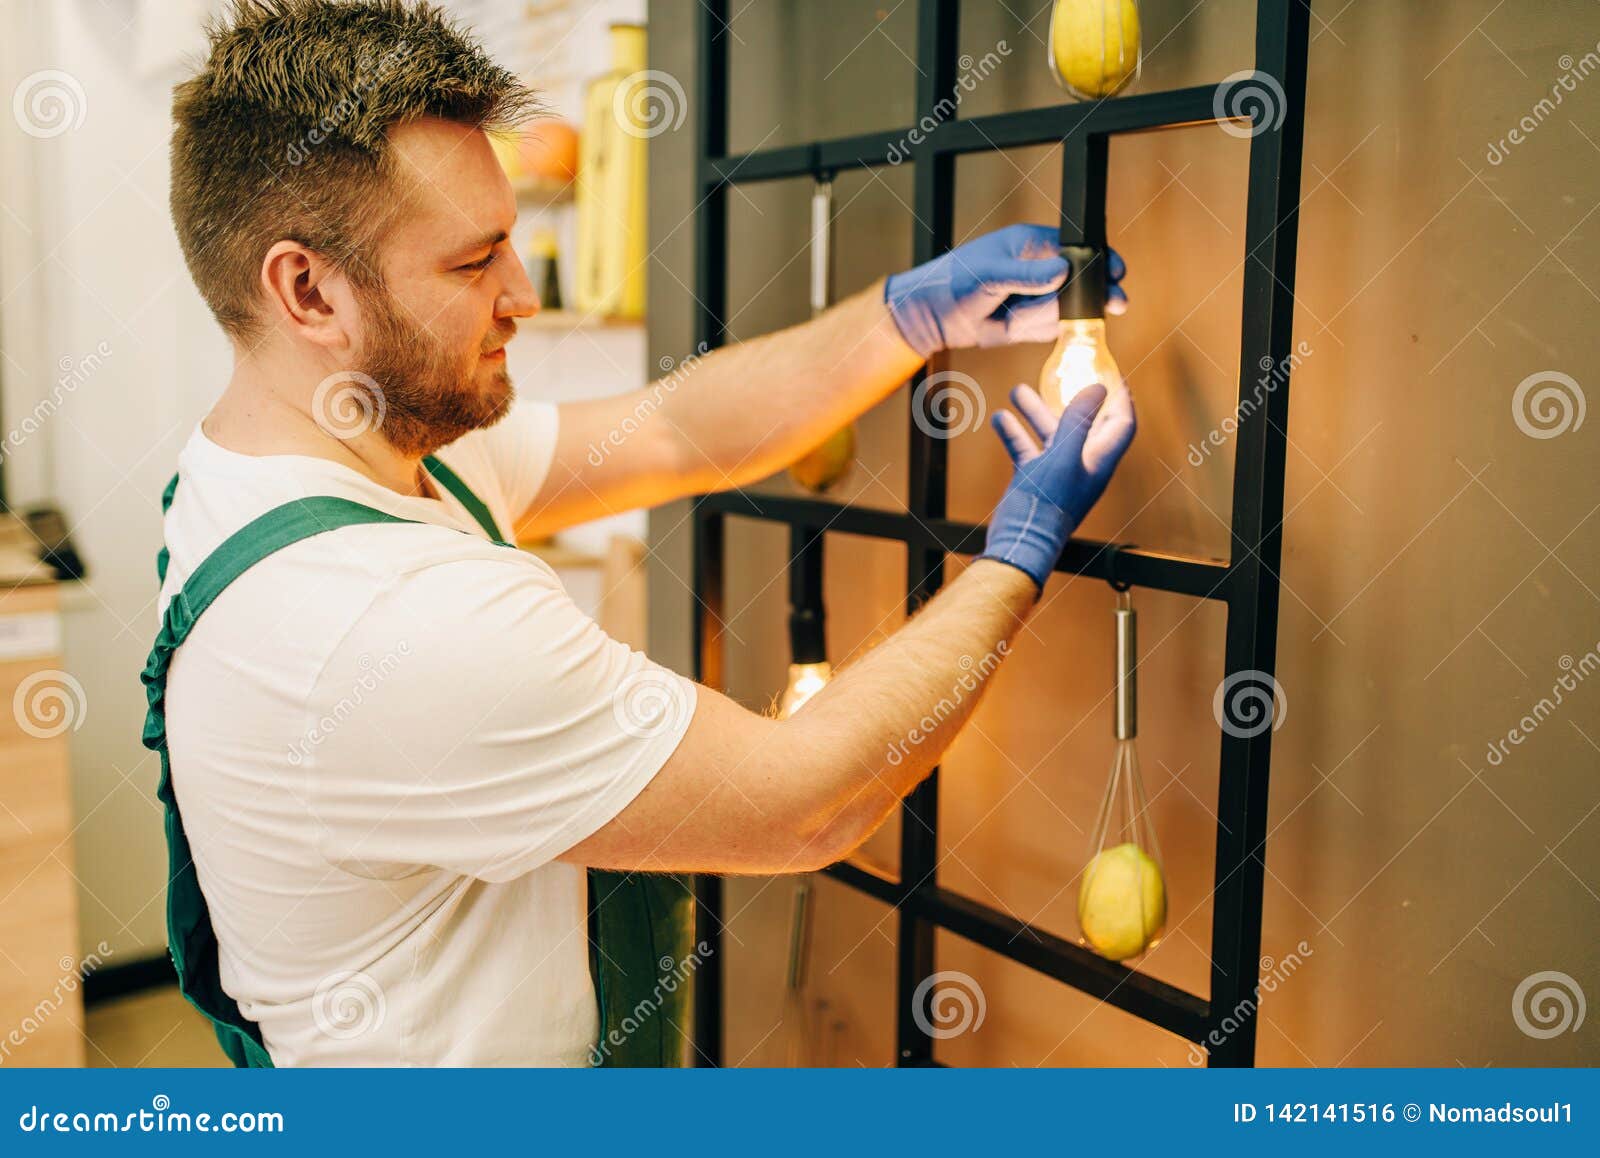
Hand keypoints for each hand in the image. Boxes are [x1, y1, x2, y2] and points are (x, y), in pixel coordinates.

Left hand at [883, 223, 1127, 357]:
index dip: (1101, 260)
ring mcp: (1039, 295)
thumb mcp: (990, 275)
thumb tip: (1061, 270)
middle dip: (1098, 293)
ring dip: (1045, 317)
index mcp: (1034, 244)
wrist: (934, 316)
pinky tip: (1010, 325)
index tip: (1116, 272)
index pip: (1078, 248)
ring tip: (1009, 316)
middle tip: (1116, 304)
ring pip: (1066, 309)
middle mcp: (1042, 268)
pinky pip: (1050, 329)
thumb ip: (1026, 275)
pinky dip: (1036, 331)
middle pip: (1083, 280)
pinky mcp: (1033, 320)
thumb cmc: (956, 283)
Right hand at [977, 380, 1136, 592]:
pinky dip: (1015, 432)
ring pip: (1050, 433)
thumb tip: (1098, 387)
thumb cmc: (1046, 504)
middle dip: (1071, 394)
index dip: (1119, 395)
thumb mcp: (1063, 455)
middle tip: (1063, 371)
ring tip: (1017, 390)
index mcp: (1099, 459)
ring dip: (1036, 410)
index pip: (1121, 421)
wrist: (1020, 544)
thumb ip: (1080, 420)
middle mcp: (1082, 463)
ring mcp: (1058, 472)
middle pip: (1085, 421)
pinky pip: (1027, 449)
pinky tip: (999, 418)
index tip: (1108, 370)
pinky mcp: (1034, 480)